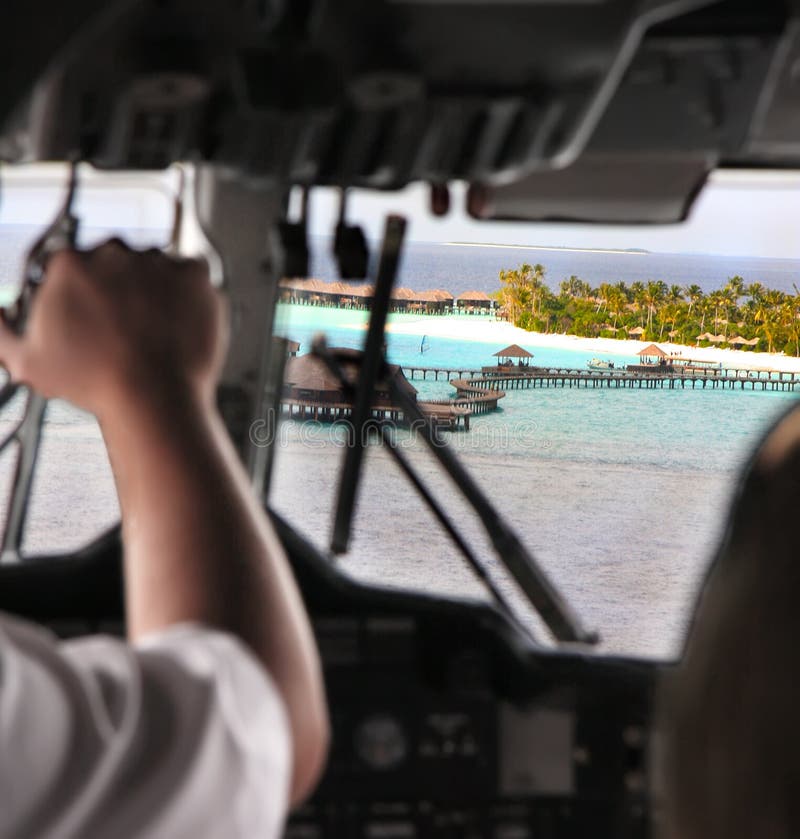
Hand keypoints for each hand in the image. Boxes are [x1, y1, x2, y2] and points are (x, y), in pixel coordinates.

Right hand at [0, 240, 225, 420]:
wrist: (155, 398)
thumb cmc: (95, 383)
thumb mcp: (26, 361)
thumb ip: (0, 330)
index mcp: (69, 263)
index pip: (72, 266)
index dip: (81, 294)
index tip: (90, 316)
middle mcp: (114, 252)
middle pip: (113, 263)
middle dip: (117, 289)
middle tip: (123, 327)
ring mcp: (158, 260)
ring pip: (153, 268)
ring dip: (153, 290)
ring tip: (152, 331)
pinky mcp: (194, 275)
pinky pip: (190, 275)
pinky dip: (187, 294)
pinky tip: (177, 322)